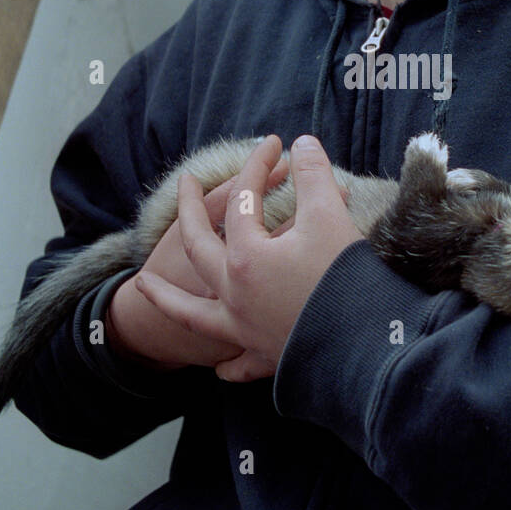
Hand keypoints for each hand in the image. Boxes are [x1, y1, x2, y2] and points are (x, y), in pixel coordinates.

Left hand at [135, 135, 362, 381]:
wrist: (367, 347)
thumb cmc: (345, 280)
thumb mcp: (330, 217)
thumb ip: (313, 176)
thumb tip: (303, 143)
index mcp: (246, 256)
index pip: (244, 200)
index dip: (258, 166)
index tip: (275, 144)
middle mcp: (234, 293)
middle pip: (198, 246)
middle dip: (187, 212)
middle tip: (183, 186)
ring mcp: (245, 329)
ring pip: (192, 313)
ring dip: (166, 299)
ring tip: (143, 286)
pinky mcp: (267, 358)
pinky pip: (236, 363)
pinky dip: (227, 364)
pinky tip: (220, 366)